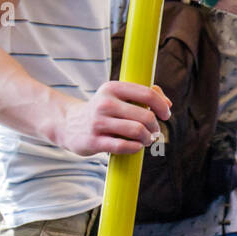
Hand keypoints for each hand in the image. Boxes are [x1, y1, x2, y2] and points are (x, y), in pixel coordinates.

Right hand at [53, 81, 172, 156]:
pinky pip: (123, 146)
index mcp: (113, 88)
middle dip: (155, 126)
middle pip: (146, 115)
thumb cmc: (104, 110)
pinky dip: (136, 147)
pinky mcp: (93, 141)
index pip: (148, 94)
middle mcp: (104, 103)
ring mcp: (98, 123)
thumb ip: (146, 94)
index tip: (165, 115)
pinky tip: (136, 146)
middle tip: (153, 132)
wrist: (68, 124)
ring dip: (147, 138)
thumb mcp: (119, 96)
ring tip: (146, 139)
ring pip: (137, 130)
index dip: (162, 106)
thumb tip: (168, 104)